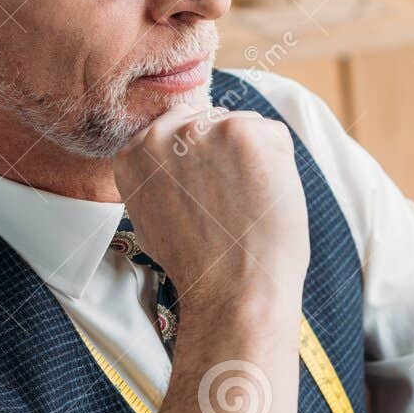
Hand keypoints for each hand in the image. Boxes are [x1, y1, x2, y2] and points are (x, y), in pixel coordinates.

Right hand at [112, 105, 308, 310]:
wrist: (234, 290)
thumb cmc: (200, 265)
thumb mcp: (151, 218)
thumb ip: (156, 177)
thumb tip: (174, 153)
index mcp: (134, 152)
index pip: (177, 129)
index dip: (202, 161)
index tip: (208, 193)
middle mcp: (162, 133)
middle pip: (210, 121)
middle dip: (226, 155)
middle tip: (229, 203)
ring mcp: (203, 129)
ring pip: (243, 125)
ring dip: (253, 159)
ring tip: (245, 204)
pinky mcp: (244, 133)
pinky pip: (274, 135)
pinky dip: (279, 164)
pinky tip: (263, 198)